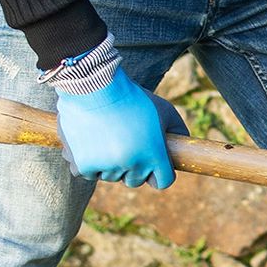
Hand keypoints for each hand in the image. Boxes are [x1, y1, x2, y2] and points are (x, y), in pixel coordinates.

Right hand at [53, 65, 184, 187]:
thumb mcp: (165, 109)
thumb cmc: (132, 96)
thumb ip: (178, 130)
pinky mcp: (84, 164)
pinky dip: (89, 162)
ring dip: (110, 164)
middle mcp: (133, 164)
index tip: (151, 160)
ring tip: (107, 137)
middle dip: (133, 166)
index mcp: (155, 154)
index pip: (162, 181)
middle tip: (126, 144)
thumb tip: (183, 147)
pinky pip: (89, 173)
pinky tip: (91, 144)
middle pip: (135, 180)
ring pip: (111, 176)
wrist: (94, 84)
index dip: (158, 172)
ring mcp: (108, 166)